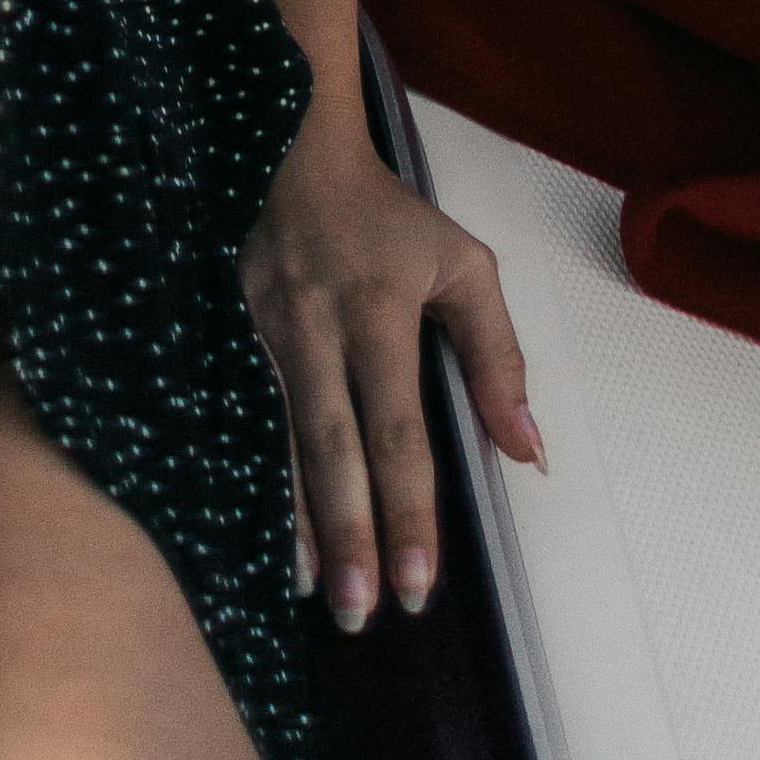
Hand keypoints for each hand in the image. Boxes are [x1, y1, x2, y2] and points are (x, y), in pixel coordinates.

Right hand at [242, 85, 538, 628]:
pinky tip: (270, 539)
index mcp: (379, 308)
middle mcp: (317, 325)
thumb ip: (497, 357)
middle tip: (366, 613)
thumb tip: (528, 452)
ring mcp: (264, 330)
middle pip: (334, 446)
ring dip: (301, 525)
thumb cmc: (388, 217)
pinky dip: (259, 485)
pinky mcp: (231, 332)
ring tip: (324, 597)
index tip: (419, 584)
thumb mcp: (462, 264)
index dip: (407, 507)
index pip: (397, 427)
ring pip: (283, 443)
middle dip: (352, 533)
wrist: (291, 146)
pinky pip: (246, 422)